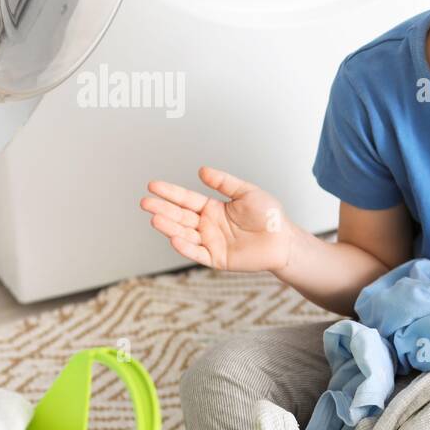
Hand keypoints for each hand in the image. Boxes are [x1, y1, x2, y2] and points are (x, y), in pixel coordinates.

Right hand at [140, 167, 294, 271]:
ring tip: (155, 219)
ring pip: (185, 234)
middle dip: (163, 209)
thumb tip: (202, 170)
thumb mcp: (247, 192)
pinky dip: (185, 248)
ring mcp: (210, 242)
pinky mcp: (217, 258)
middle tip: (145, 202)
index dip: (170, 193)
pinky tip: (174, 239)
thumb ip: (225, 183)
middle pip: (180, 216)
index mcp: (212, 208)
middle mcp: (207, 225)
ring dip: (169, 227)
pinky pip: (197, 254)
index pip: (186, 199)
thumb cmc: (269, 216)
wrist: (283, 240)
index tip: (153, 186)